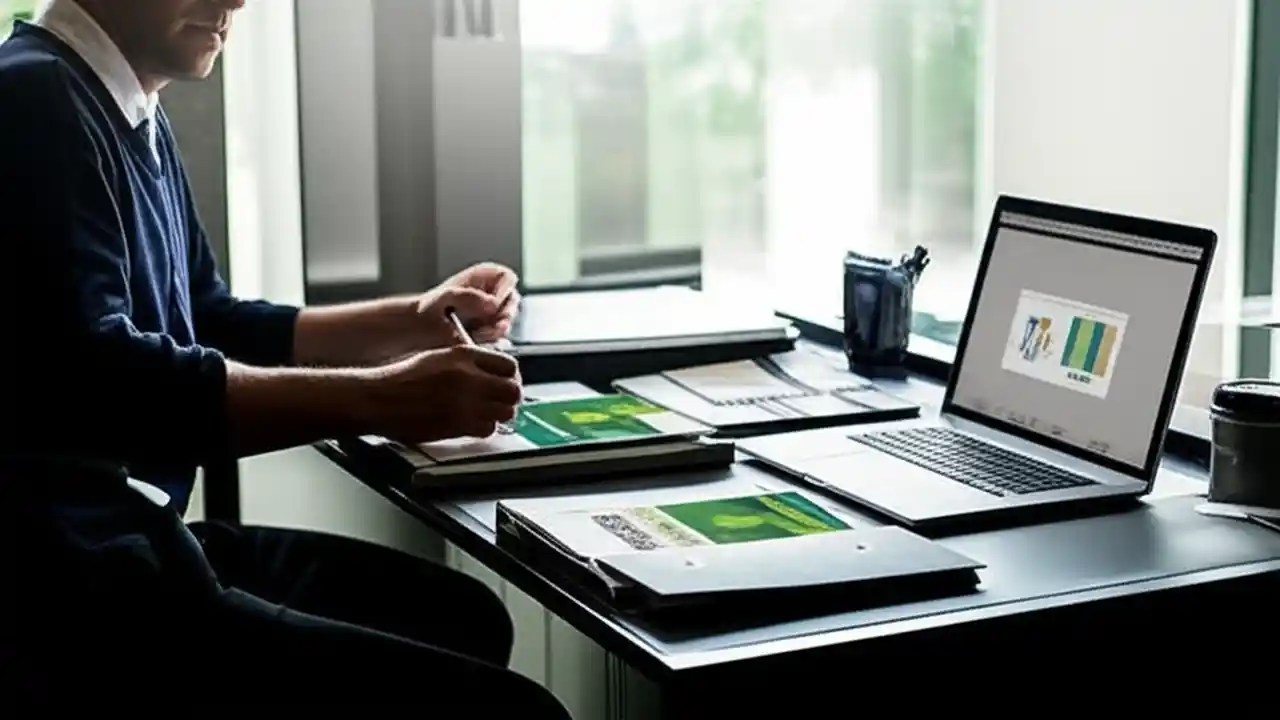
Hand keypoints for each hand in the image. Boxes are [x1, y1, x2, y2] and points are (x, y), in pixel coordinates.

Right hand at [363, 345, 521, 442]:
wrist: (379, 398)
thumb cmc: (402, 378)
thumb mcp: (438, 356)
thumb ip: (467, 361)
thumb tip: (491, 372)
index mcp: (463, 355)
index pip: (509, 365)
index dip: (510, 376)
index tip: (505, 381)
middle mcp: (468, 377)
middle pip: (513, 390)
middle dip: (510, 396)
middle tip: (502, 400)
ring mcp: (464, 402)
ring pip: (505, 412)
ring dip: (500, 413)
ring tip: (489, 412)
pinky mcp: (457, 424)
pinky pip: (488, 429)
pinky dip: (485, 427)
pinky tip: (474, 423)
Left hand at [415, 263, 520, 346]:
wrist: (418, 331)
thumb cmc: (427, 310)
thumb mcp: (444, 298)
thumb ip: (469, 297)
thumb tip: (492, 304)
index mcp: (483, 274)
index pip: (508, 278)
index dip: (503, 294)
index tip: (491, 308)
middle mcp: (492, 290)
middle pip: (512, 302)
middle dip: (501, 317)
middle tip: (485, 328)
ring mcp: (493, 310)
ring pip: (508, 321)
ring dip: (495, 331)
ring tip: (475, 335)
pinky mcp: (490, 329)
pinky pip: (501, 336)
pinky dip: (490, 341)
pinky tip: (474, 341)